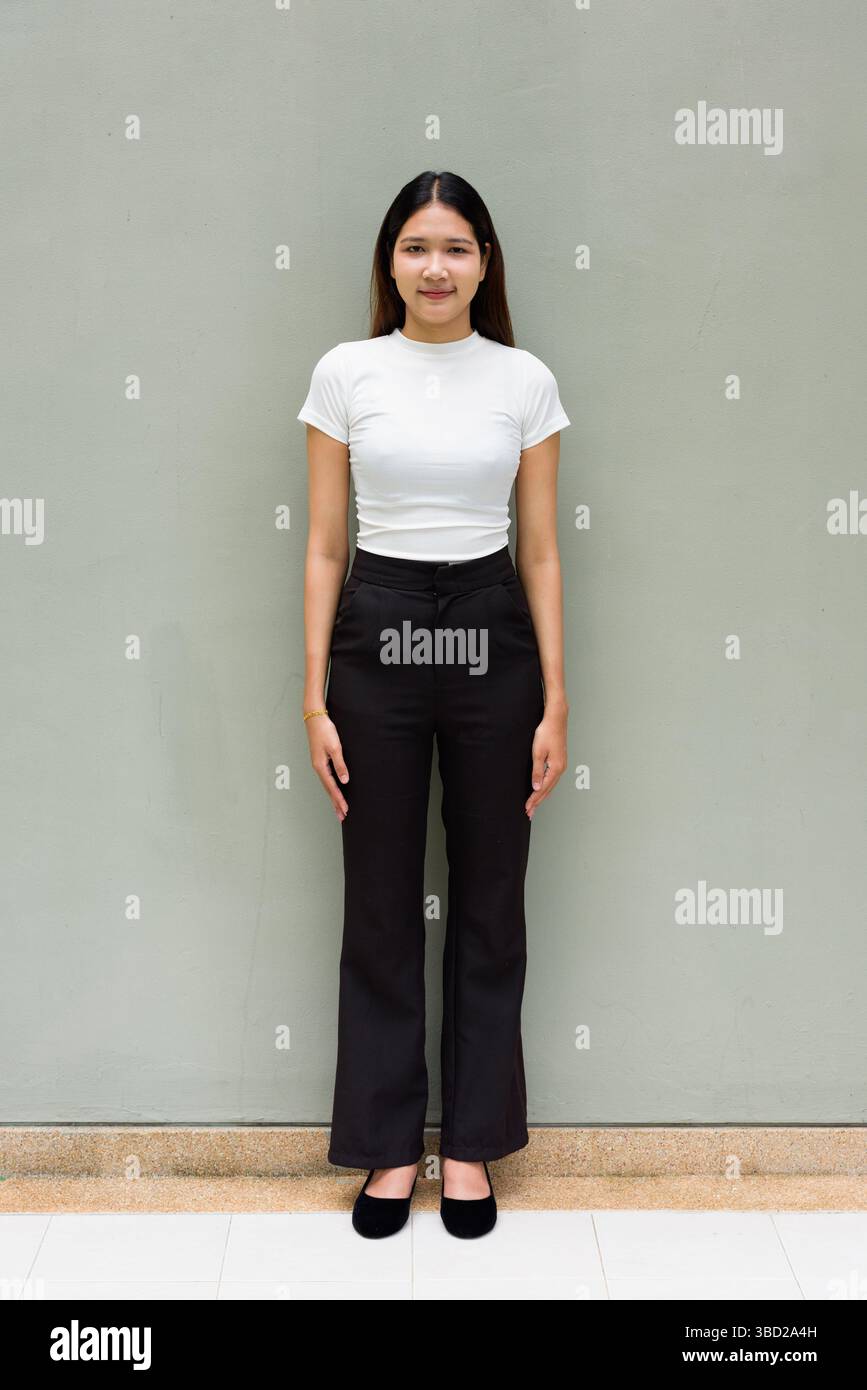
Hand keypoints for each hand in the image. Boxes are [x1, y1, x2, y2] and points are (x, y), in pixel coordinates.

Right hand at [305, 712, 349, 820]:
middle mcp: (318, 768)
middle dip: (335, 803)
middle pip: (328, 789)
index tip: (345, 810)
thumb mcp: (335, 748)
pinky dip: (332, 788)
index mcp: (320, 766)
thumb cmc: (325, 730)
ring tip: (339, 809)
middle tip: (342, 816)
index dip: (339, 799)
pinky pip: (327, 778)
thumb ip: (340, 765)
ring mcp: (318, 765)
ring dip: (334, 797)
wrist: (315, 718)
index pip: (332, 787)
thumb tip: (344, 781)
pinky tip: (335, 791)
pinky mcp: (320, 760)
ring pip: (327, 785)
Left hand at [525, 702, 567, 818]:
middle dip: (538, 802)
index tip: (527, 808)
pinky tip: (542, 790)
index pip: (543, 789)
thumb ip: (537, 772)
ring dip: (542, 796)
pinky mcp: (559, 761)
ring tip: (534, 805)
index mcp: (556, 768)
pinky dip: (546, 787)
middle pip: (548, 790)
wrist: (556, 719)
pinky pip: (552, 779)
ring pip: (550, 785)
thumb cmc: (546, 733)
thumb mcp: (538, 753)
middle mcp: (561, 769)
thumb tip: (536, 788)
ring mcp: (561, 765)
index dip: (534, 799)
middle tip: (529, 813)